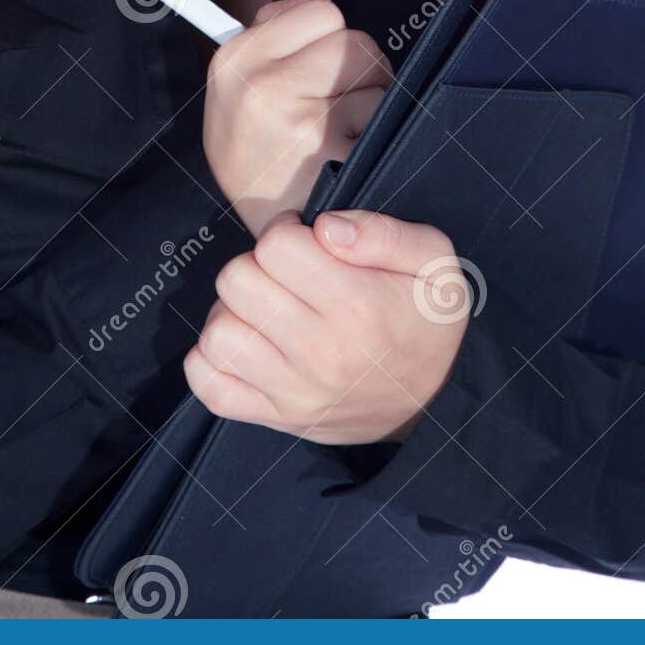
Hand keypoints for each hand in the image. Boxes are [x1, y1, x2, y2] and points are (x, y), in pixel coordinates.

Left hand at [182, 208, 470, 444]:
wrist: (434, 404)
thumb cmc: (427, 322)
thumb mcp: (436, 264)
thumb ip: (385, 233)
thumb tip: (325, 226)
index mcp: (358, 307)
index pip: (276, 246)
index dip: (287, 230)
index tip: (308, 242)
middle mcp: (321, 354)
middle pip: (237, 281)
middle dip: (258, 264)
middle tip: (287, 275)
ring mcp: (294, 393)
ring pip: (217, 332)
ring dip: (233, 310)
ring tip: (266, 308)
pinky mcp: (275, 419)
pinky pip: (209, 385)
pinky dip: (212, 359)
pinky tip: (246, 341)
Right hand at [201, 0, 393, 238]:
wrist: (272, 244)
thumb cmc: (263, 161)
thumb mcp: (244, 93)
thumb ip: (279, 30)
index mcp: (234, 63)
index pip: (321, 11)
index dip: (326, 41)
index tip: (309, 74)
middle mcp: (261, 88)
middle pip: (354, 42)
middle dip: (357, 73)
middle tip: (331, 114)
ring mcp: (299, 122)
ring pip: (378, 79)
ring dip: (373, 106)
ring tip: (340, 141)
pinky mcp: (337, 157)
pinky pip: (387, 118)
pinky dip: (381, 139)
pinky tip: (352, 162)